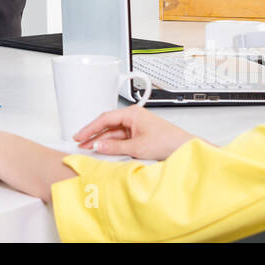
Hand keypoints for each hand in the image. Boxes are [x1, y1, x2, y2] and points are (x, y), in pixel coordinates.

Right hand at [74, 106, 195, 160]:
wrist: (184, 148)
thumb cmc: (167, 141)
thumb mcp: (137, 147)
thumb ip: (115, 147)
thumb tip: (99, 146)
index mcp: (132, 113)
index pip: (105, 119)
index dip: (90, 128)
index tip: (79, 136)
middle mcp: (133, 117)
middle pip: (108, 125)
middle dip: (94, 134)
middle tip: (80, 142)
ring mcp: (136, 126)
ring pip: (114, 133)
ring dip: (102, 141)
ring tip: (89, 148)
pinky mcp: (140, 135)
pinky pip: (121, 139)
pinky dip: (112, 145)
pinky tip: (105, 150)